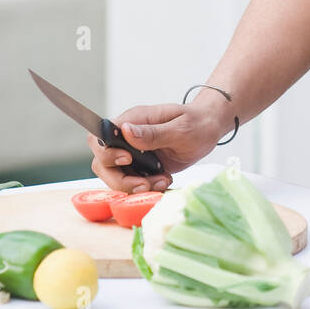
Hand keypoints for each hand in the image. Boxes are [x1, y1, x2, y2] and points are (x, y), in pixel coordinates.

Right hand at [87, 102, 224, 193]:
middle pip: (102, 162)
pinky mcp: (140, 167)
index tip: (128, 159)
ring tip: (161, 181)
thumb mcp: (180, 128)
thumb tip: (125, 130)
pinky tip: (164, 181)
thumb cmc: (196, 122)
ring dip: (134, 186)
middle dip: (119, 179)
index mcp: (133, 120)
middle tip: (145, 182)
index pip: (101, 135)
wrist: (208, 129)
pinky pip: (131, 183)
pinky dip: (145, 188)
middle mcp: (127, 138)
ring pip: (114, 176)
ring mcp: (132, 153)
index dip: (106, 151)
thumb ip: (153, 132)